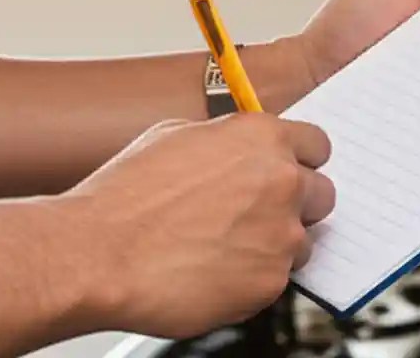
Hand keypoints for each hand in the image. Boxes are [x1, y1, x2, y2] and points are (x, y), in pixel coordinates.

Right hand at [59, 113, 334, 336]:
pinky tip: (212, 271)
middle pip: (321, 193)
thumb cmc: (124, 197)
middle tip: (256, 215)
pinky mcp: (270, 281)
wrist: (98, 255)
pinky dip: (252, 278)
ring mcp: (280, 234)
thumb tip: (240, 150)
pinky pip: (276, 279)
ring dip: (273, 245)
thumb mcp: (175, 136)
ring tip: (221, 247)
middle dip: (295, 204)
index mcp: (262, 139)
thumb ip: (226, 142)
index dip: (300, 160)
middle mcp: (281, 182)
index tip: (289, 172)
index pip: (317, 145)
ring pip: (301, 241)